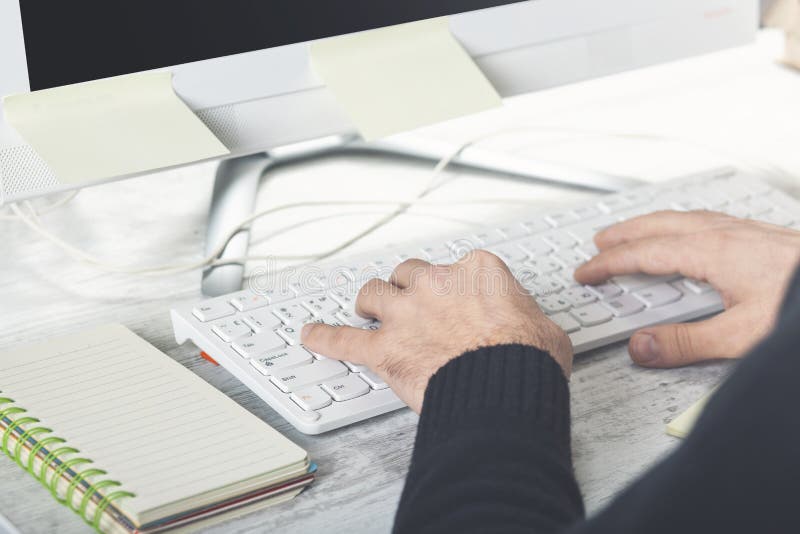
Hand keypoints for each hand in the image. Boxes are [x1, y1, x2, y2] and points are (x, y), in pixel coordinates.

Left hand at [302, 250, 572, 412]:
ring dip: (369, 302)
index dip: (452, 287)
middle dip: (405, 286)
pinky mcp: (386, 349)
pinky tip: (310, 335)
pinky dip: (324, 337)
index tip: (454, 300)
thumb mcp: (544, 327)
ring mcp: (406, 315)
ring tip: (365, 310)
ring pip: (372, 294)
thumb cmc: (527, 358)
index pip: (456, 268)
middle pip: (407, 274)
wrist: (505, 386)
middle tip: (406, 300)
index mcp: (475, 272)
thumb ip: (525, 316)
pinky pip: (344, 340)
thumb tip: (530, 328)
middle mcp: (435, 285)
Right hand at [575, 211, 799, 367]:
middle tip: (599, 243)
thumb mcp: (745, 335)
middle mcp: (725, 233)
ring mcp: (744, 230)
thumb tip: (641, 346)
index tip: (586, 271)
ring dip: (649, 225)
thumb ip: (688, 342)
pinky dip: (678, 225)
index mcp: (712, 252)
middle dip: (623, 233)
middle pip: (659, 224)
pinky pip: (704, 220)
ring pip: (682, 218)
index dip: (609, 263)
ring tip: (634, 234)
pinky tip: (689, 236)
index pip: (644, 253)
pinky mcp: (760, 235)